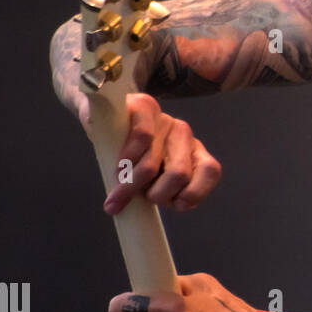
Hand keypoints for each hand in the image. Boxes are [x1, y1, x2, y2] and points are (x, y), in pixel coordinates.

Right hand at [104, 94, 221, 214]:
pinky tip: (116, 168)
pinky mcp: (145, 105)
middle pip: (179, 174)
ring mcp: (166, 119)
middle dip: (157, 195)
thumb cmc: (127, 155)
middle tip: (140, 198)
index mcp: (192, 152)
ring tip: (118, 190)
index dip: (195, 193)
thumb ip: (162, 189)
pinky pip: (141, 138)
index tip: (175, 205)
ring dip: (131, 184)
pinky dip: (126, 161)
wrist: (100, 118)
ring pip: (153, 163)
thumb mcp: (149, 178)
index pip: (211, 172)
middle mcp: (184, 134)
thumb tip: (177, 205)